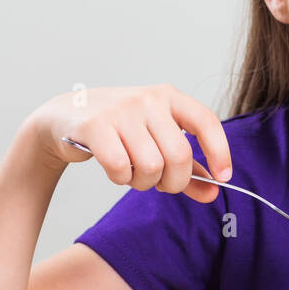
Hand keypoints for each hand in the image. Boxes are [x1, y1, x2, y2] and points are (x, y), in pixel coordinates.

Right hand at [25, 84, 232, 201]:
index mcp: (169, 97)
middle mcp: (148, 99)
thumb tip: (213, 193)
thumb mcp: (157, 141)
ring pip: (151, 166)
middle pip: (179, 156)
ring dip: (143, 183)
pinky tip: (116, 171)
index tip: (223, 178)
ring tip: (134, 175)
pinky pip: (120, 167)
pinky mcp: (95, 125)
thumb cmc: (120, 131)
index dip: (220, 152)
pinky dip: (121, 179)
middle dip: (173, 182)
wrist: (66, 117)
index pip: (206, 122)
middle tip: (160, 184)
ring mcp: (121, 110)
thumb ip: (187, 168)